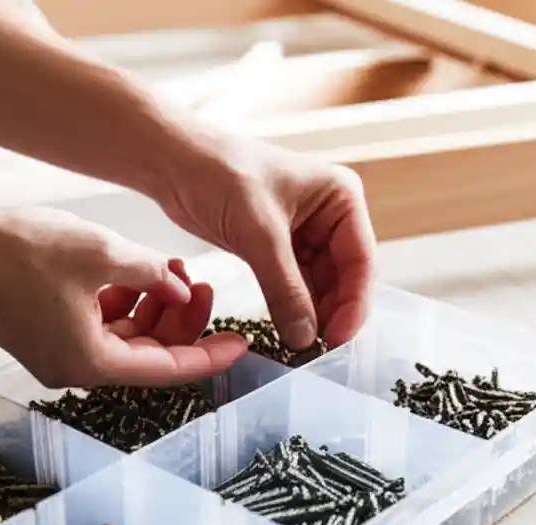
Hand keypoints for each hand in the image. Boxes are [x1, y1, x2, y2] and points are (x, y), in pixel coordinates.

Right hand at [0, 207, 247, 387]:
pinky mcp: (39, 333)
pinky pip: (95, 327)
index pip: (169, 369)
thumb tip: (178, 290)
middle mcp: (74, 369)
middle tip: (199, 281)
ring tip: (166, 268)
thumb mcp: (99, 253)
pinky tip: (129, 270)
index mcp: (92, 363)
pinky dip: (118, 303)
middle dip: (178, 321)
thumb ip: (150, 275)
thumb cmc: (13, 251)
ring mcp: (54, 353)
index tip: (243, 342)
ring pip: (122, 339)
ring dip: (149, 308)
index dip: (210, 355)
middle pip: (147, 355)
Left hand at [154, 138, 375, 350]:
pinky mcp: (277, 248)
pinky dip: (290, 307)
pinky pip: (293, 285)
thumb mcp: (258, 234)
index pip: (360, 260)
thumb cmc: (220, 174)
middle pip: (344, 277)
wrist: (175, 163)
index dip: (354, 303)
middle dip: (332, 313)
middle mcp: (330, 215)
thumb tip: (305, 338)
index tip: (338, 339)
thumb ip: (285, 288)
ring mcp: (304, 233)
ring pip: (318, 286)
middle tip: (317, 351)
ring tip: (299, 346)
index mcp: (340, 198)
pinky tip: (285, 330)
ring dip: (310, 315)